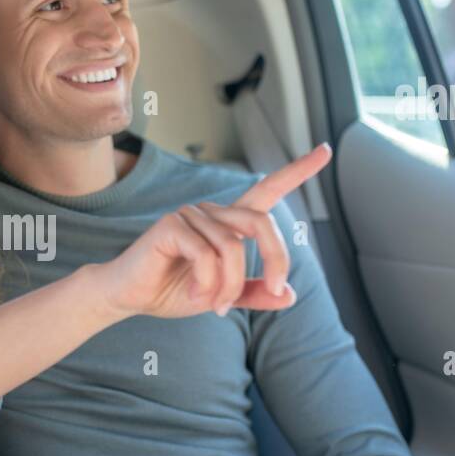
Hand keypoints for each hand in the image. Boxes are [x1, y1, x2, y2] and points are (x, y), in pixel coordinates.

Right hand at [94, 143, 331, 319]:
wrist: (128, 297)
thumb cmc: (172, 290)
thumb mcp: (222, 296)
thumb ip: (253, 293)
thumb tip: (289, 295)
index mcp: (229, 223)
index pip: (268, 190)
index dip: (298, 170)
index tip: (326, 150)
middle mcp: (213, 212)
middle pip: (262, 222)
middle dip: (277, 259)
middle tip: (275, 291)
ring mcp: (191, 215)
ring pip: (232, 249)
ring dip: (230, 285)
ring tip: (215, 306)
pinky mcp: (171, 226)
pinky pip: (206, 255)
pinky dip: (207, 283)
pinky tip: (193, 294)